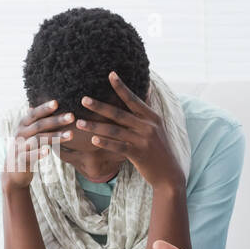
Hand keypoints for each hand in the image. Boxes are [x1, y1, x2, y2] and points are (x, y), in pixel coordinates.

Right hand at [2, 100, 73, 189]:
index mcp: (22, 125)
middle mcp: (20, 134)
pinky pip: (29, 155)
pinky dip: (38, 153)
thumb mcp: (28, 133)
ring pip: (37, 140)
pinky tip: (48, 151)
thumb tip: (47, 104)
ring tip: (70, 135)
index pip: (34, 114)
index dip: (44, 108)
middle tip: (72, 116)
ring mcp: (19, 147)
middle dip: (56, 120)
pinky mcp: (20, 160)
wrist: (13, 171)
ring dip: (55, 136)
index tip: (57, 102)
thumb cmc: (25, 148)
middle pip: (39, 125)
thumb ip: (37, 121)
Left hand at [77, 71, 184, 190]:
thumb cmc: (158, 150)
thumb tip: (136, 98)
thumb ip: (143, 116)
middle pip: (119, 113)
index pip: (133, 99)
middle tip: (83, 99)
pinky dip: (105, 143)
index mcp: (152, 117)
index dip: (121, 87)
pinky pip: (118, 146)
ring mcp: (143, 140)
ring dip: (95, 126)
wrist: (169, 173)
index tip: (110, 74)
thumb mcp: (155, 129)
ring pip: (114, 130)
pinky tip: (93, 140)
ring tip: (80, 123)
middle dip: (99, 106)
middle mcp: (148, 126)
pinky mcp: (139, 154)